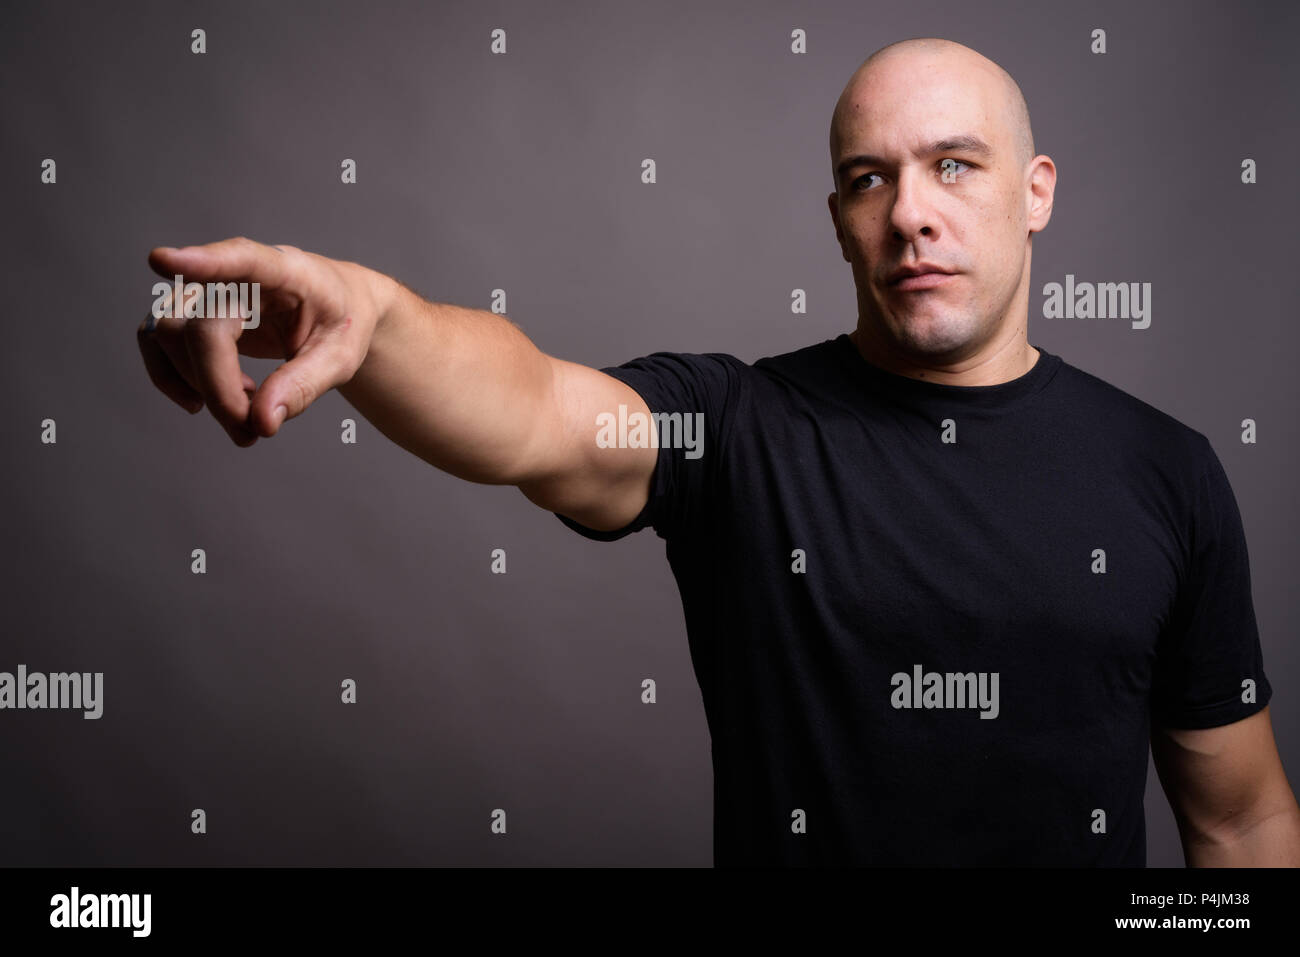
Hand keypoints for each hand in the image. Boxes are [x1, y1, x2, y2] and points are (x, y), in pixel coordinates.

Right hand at [136, 237, 389, 445]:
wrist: (338, 308)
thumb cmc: (342, 321)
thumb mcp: (342, 356)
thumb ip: (305, 385)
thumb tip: (261, 422)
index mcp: (286, 270)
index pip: (241, 260)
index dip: (202, 263)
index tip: (162, 260)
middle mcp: (238, 274)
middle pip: (198, 326)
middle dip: (217, 388)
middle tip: (251, 431)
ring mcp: (208, 290)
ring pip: (168, 335)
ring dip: (195, 386)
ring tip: (244, 413)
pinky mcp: (192, 312)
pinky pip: (157, 341)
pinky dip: (174, 379)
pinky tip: (211, 400)